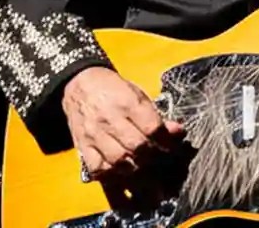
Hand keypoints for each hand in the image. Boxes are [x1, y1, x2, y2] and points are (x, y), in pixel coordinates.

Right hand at [62, 66, 184, 180]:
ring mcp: (94, 134)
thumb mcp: (137, 94)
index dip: (167, 141)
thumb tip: (177, 132)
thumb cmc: (113, 89)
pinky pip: (98, 169)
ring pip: (118, 161)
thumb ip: (156, 115)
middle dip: (153, 156)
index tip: (173, 146)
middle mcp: (110, 119)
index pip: (152, 128)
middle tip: (159, 158)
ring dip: (135, 168)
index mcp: (127, 102)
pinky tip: (121, 172)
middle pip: (136, 146)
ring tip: (143, 166)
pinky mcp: (83, 146)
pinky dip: (112, 174)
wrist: (80, 83)